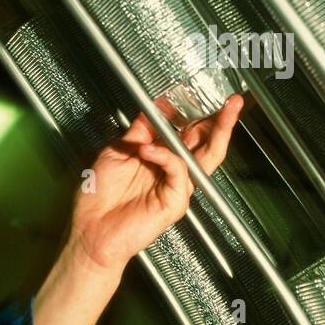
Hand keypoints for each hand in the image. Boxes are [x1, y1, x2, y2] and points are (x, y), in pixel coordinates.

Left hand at [67, 93, 244, 274]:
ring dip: (219, 131)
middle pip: (206, 142)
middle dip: (222, 120)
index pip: (188, 132)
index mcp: (161, 157)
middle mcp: (173, 171)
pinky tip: (148, 149)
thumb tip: (155, 108)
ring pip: (207, 156)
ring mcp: (177, 186)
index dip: (197, 113)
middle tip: (233, 102)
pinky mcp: (175, 201)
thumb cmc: (99, 198)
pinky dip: (165, 156)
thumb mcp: (118, 152)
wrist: (91, 230)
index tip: (201, 94)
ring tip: (227, 112)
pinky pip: (178, 171)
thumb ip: (139, 132)